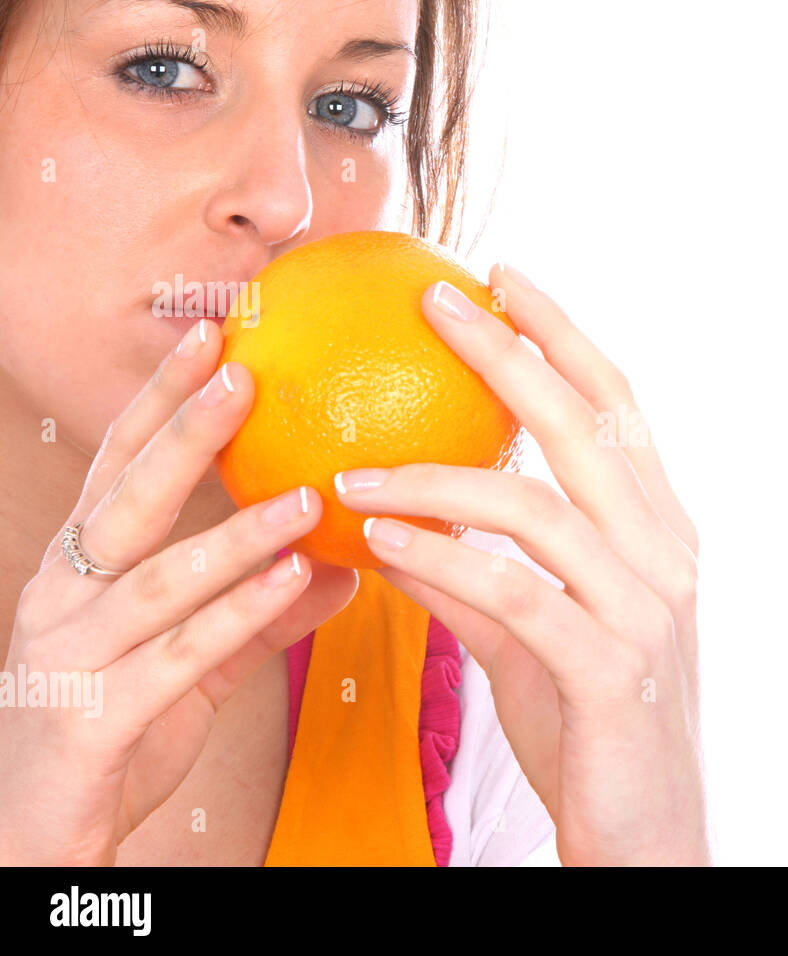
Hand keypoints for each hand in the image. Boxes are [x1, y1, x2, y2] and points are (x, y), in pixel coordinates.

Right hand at [0, 320, 357, 865]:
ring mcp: (72, 654)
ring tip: (306, 496)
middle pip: (127, 497)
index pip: (120, 464)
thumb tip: (344, 566)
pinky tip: (295, 580)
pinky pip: (177, 657)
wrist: (41, 832)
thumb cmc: (119, 728)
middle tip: (242, 370)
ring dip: (236, 533)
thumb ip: (262, 612)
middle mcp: (66, 596)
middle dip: (183, 430)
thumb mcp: (195, 659)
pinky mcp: (94, 717)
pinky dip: (238, 615)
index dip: (161, 398)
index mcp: (82, 568)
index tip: (211, 333)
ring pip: (158, 578)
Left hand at [334, 263, 706, 865]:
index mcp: (658, 533)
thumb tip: (398, 529)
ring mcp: (644, 608)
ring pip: (537, 505)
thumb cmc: (592, 731)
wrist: (649, 837)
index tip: (505, 277)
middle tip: (438, 298)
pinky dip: (441, 557)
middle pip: (589, 425)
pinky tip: (378, 536)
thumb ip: (475, 580)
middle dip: (513, 350)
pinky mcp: (610, 668)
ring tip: (353, 463)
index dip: (564, 334)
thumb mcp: (529, 640)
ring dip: (435, 474)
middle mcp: (665, 554)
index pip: (617, 409)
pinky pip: (512, 592)